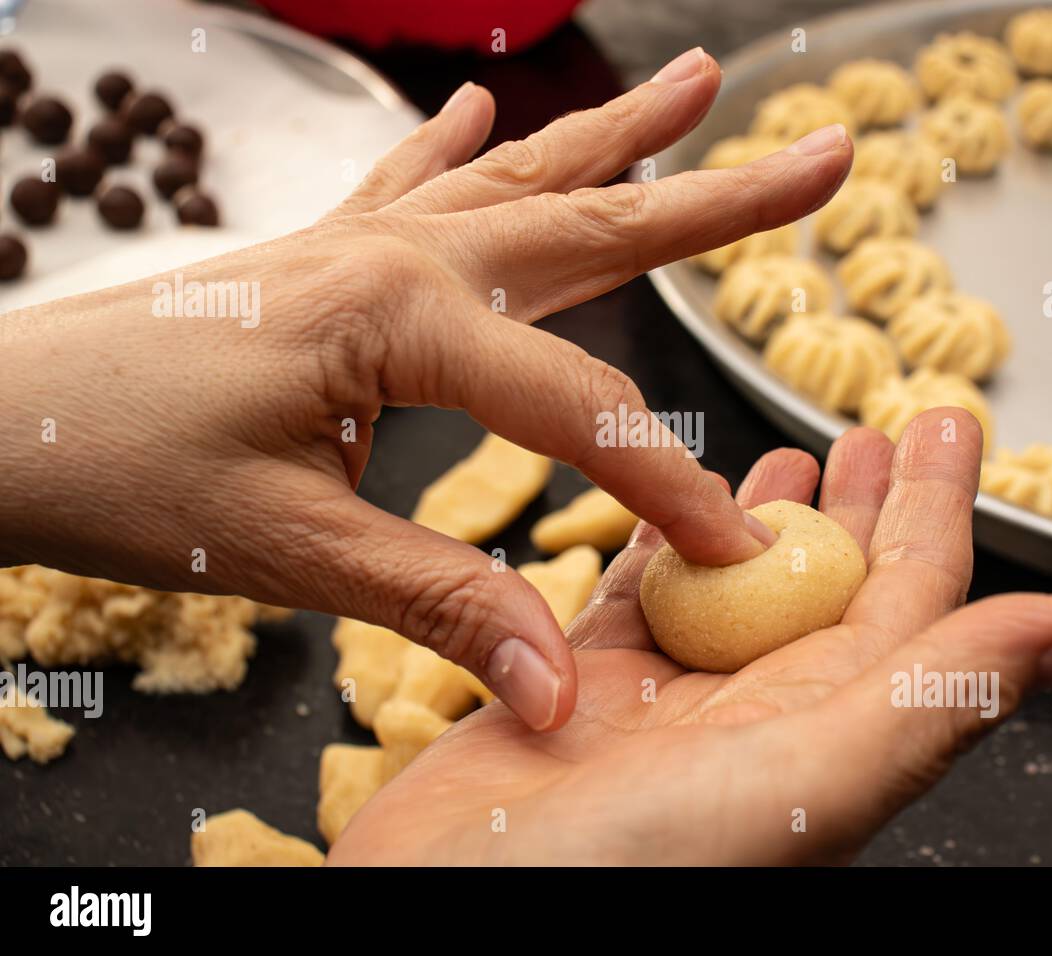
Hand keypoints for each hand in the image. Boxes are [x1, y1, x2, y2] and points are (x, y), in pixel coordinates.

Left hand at [0, 49, 851, 729]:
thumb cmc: (119, 474)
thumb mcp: (292, 554)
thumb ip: (442, 606)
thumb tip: (564, 685)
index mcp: (400, 316)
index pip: (577, 406)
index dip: (663, 486)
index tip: (730, 551)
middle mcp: (398, 254)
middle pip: (595, 224)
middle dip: (723, 198)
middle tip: (830, 157)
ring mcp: (360, 241)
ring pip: (524, 182)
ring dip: (622, 141)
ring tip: (701, 84)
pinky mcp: (324, 257)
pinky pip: (416, 183)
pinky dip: (468, 146)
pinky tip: (491, 105)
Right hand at [328, 411, 1051, 864]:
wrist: (449, 912)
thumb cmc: (626, 877)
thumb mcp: (813, 775)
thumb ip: (942, 694)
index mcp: (826, 728)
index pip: (911, 596)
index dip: (938, 507)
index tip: (952, 425)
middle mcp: (756, 714)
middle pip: (828, 583)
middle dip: (863, 503)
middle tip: (884, 425)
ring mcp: (666, 703)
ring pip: (734, 584)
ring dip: (765, 516)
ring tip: (793, 457)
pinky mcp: (580, 688)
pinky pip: (635, 596)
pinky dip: (658, 544)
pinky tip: (676, 504)